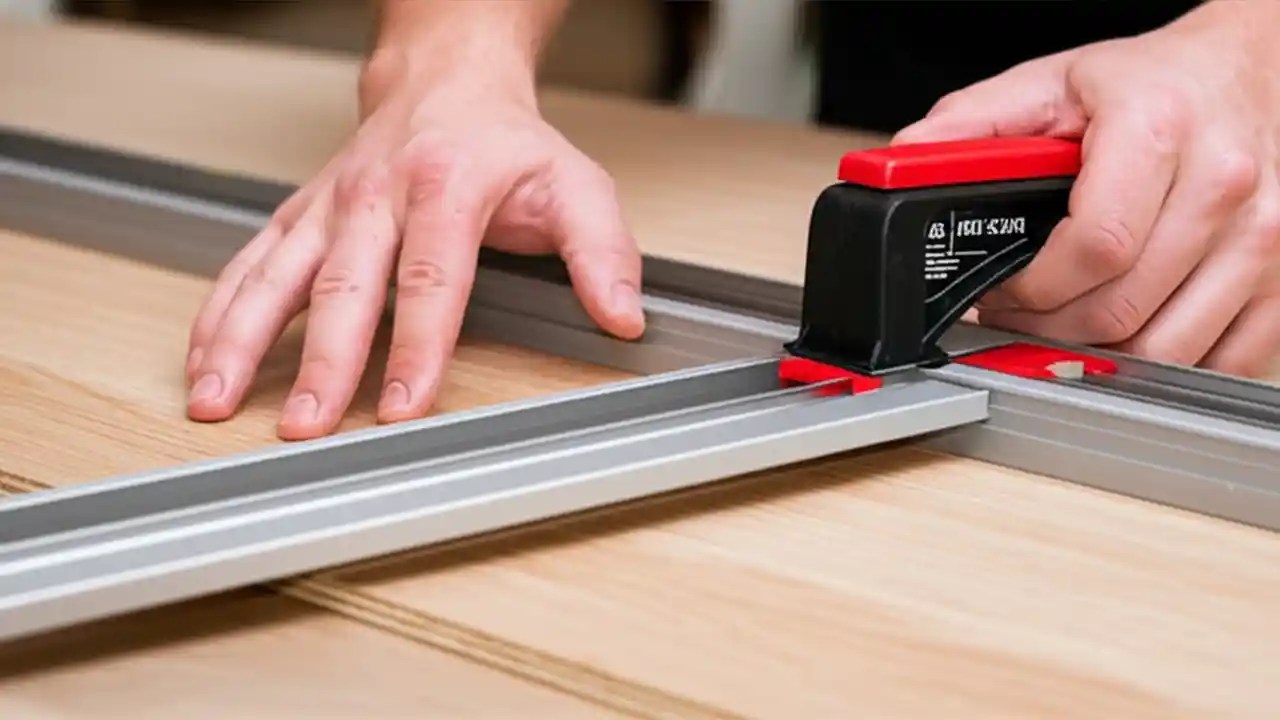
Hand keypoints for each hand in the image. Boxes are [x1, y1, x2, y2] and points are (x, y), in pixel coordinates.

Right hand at [184, 16, 643, 439]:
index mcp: (446, 188)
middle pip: (343, 287)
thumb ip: (602, 252)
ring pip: (274, 275)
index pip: (431, 280)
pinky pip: (249, 262)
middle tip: (306, 427)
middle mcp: (376, 196)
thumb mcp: (575, 185)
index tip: (403, 408)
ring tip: (214, 402)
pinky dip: (218, 312)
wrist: (446, 83)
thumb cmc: (507, 144)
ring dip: (239, 341)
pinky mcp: (299, 214)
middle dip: (322, 363)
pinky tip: (201, 359)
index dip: (417, 349)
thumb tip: (624, 317)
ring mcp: (329, 206)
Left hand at [894, 1, 1279, 377]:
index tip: (1003, 292)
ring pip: (1165, 348)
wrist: (1253, 71)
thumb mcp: (1053, 83)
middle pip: (1120, 309)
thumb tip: (903, 164)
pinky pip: (1222, 361)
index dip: (1032, 289)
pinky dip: (1163, 364)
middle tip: (1019, 312)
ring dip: (1099, 353)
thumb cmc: (1156, 83)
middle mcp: (1224, 187)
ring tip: (1066, 322)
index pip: (1095, 248)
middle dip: (1048, 327)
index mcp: (1159, 132)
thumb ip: (970, 125)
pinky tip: (1128, 335)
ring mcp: (1263, 239)